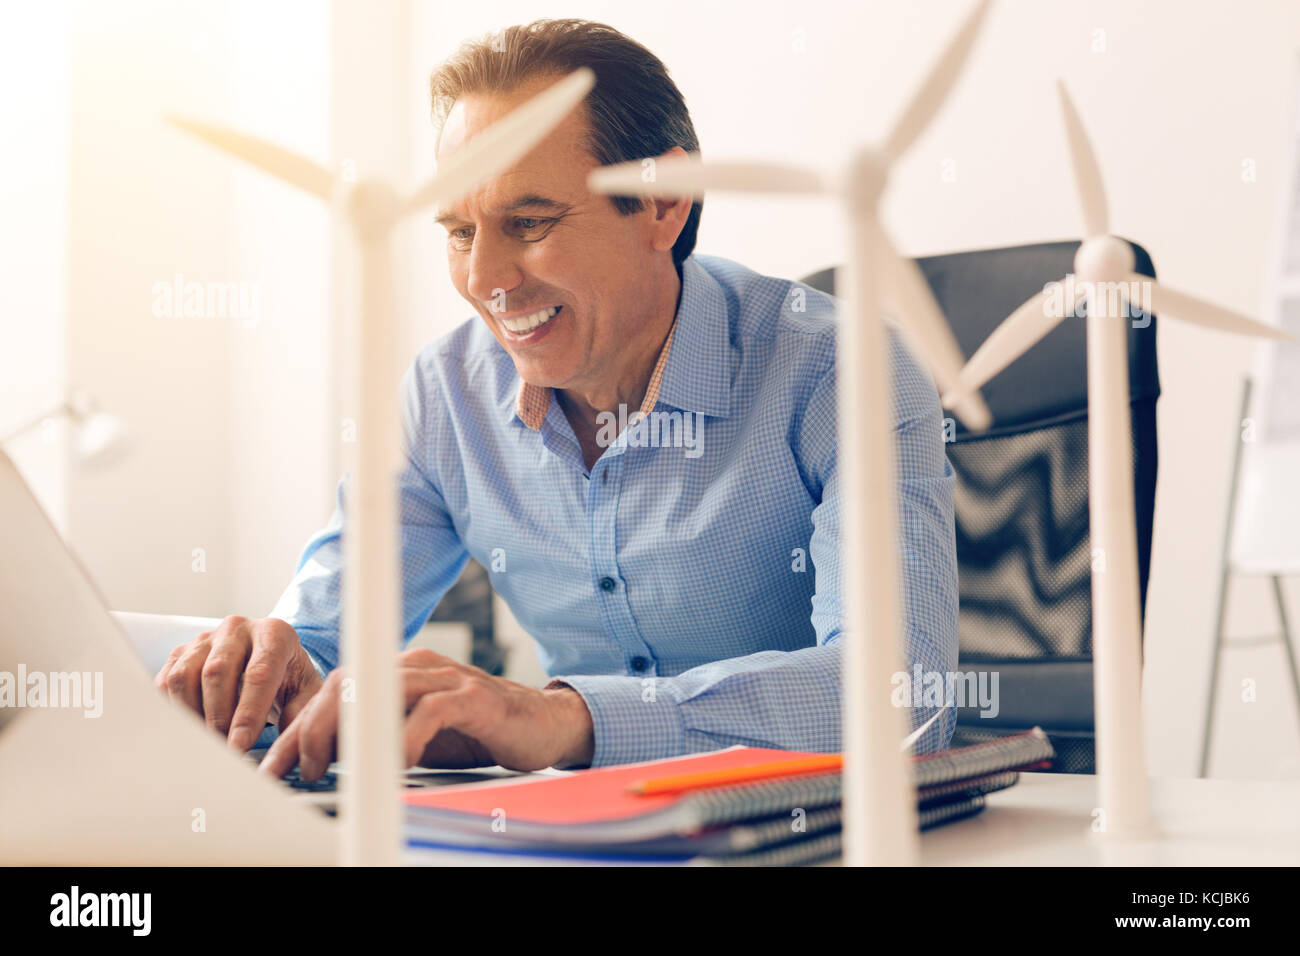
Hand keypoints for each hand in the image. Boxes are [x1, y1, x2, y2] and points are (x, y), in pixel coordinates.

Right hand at [153, 615, 323, 751]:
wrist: (267, 660)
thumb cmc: (288, 678)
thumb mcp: (305, 692)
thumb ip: (300, 714)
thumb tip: (286, 747)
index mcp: (274, 633)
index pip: (259, 673)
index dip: (248, 713)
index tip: (240, 745)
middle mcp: (237, 629)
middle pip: (216, 672)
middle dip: (217, 717)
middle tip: (221, 750)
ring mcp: (204, 639)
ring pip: (184, 676)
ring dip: (190, 715)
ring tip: (204, 742)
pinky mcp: (179, 653)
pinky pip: (164, 682)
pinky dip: (171, 710)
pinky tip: (186, 730)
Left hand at [259, 647, 594, 779]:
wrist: (545, 725)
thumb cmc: (480, 733)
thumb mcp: (419, 736)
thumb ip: (379, 737)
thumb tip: (323, 761)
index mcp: (400, 670)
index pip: (337, 689)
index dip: (301, 726)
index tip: (277, 764)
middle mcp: (418, 666)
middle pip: (348, 683)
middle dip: (312, 729)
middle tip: (297, 770)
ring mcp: (446, 679)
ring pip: (379, 692)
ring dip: (346, 734)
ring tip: (331, 768)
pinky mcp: (473, 698)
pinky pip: (428, 712)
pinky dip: (405, 739)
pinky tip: (395, 766)